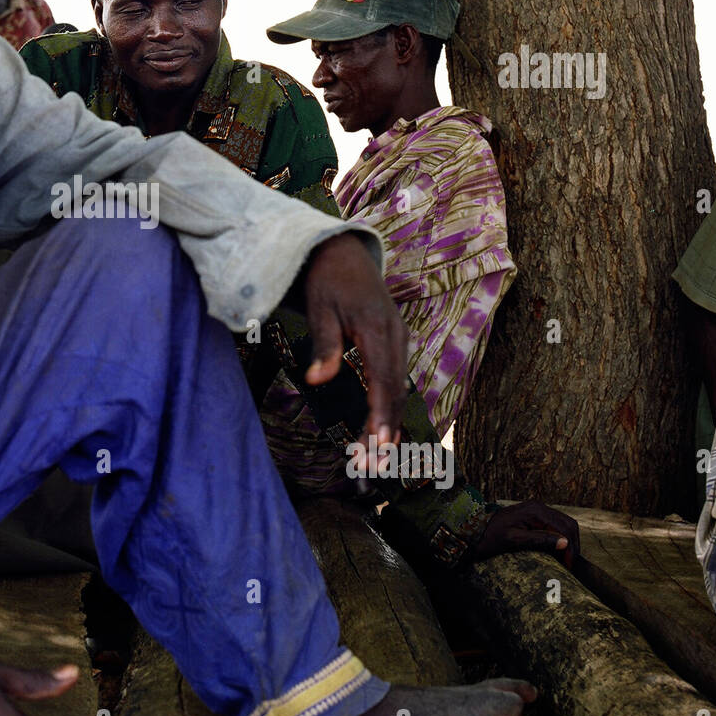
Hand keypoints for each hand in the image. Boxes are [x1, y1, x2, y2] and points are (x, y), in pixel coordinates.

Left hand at [302, 231, 407, 470]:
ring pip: (398, 386)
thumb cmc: (325, 280)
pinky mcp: (395, 341)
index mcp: (376, 326)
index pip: (383, 378)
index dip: (382, 413)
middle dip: (387, 428)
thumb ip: (323, 345)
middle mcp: (395, 334)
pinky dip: (388, 405)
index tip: (380, 442)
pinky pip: (395, 377)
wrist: (342, 252)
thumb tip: (316, 380)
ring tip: (375, 456)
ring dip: (388, 421)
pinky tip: (380, 429)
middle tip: (375, 464)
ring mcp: (399, 337)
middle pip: (395, 388)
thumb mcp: (318, 308)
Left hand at [471, 501, 580, 568]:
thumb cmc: (490, 536)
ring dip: (569, 540)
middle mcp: (539, 506)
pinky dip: (561, 536)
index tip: (569, 566)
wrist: (473, 529)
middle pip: (568, 524)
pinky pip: (555, 524)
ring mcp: (537, 509)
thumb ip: (540, 539)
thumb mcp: (514, 540)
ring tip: (566, 559)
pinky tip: (558, 550)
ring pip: (564, 523)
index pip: (564, 529)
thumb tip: (565, 543)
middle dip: (573, 545)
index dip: (570, 548)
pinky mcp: (534, 514)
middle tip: (570, 565)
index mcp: (535, 511)